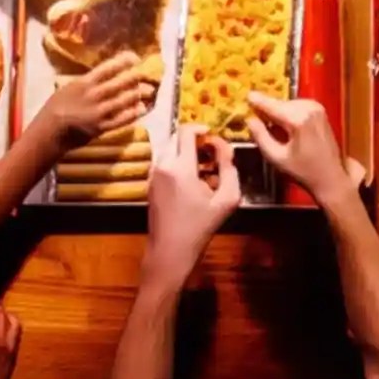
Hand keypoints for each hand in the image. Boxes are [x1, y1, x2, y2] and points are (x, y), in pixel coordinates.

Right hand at [35, 51, 154, 148]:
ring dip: (137, 93)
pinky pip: (122, 119)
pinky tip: (141, 108)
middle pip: (120, 83)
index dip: (123, 61)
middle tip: (144, 73)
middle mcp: (93, 95)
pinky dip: (134, 113)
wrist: (50, 131)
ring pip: (124, 100)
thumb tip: (106, 74)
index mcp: (84, 83)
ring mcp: (99, 112)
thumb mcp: (69, 87)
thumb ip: (87, 82)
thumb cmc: (56, 107)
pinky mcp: (102, 127)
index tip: (134, 57)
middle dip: (134, 77)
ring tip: (147, 89)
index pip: (108, 68)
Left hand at [144, 126, 239, 284]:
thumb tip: (225, 149)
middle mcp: (162, 166)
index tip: (211, 136)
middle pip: (176, 138)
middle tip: (209, 154)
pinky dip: (175, 162)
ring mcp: (152, 174)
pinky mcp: (149, 183)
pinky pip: (163, 162)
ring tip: (201, 167)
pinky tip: (189, 180)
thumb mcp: (227, 200)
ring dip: (184, 151)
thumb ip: (230, 169)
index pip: (185, 131)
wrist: (170, 250)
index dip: (200, 128)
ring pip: (168, 149)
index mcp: (180, 167)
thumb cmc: (200, 227)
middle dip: (193, 141)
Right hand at [246, 92, 358, 206]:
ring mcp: (317, 108)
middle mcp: (309, 109)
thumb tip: (249, 119)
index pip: (273, 106)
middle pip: (280, 104)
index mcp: (299, 120)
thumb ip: (261, 137)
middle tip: (254, 113)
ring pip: (288, 104)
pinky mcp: (320, 111)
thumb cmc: (303, 171)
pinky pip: (297, 106)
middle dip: (267, 107)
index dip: (258, 101)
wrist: (331, 176)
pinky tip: (282, 122)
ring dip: (277, 110)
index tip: (246, 95)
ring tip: (267, 120)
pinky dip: (288, 111)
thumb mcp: (277, 157)